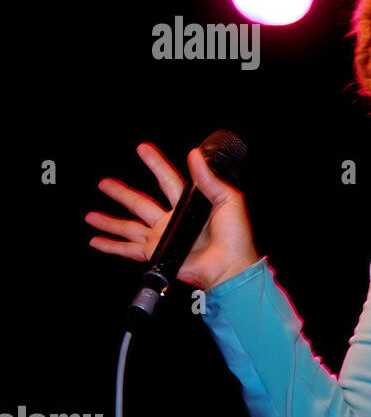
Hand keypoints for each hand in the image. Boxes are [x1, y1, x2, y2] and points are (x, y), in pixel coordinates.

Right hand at [86, 143, 260, 291]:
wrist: (230, 267)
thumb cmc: (235, 237)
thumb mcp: (227, 200)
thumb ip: (208, 179)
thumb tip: (195, 154)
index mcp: (190, 206)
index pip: (167, 180)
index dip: (155, 164)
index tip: (143, 149)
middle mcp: (172, 221)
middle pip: (140, 203)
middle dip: (121, 193)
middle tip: (104, 183)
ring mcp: (163, 239)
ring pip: (129, 226)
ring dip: (109, 221)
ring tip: (90, 215)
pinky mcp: (157, 255)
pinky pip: (128, 250)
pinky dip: (110, 246)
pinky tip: (95, 240)